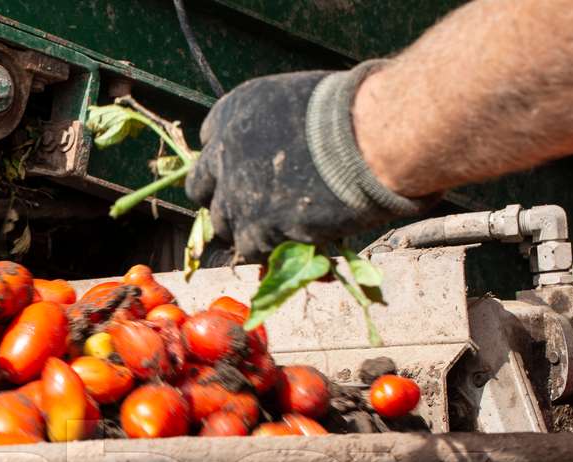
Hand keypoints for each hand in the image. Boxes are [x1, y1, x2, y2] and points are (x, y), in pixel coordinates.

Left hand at [186, 63, 431, 261]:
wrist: (369, 138)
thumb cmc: (350, 110)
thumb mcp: (296, 102)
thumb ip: (272, 128)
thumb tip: (277, 148)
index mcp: (230, 113)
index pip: (210, 145)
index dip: (228, 164)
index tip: (248, 171)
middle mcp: (222, 154)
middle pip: (203, 189)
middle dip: (225, 198)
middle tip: (254, 205)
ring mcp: (235, 194)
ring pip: (222, 224)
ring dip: (245, 226)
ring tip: (279, 224)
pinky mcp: (256, 227)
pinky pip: (249, 247)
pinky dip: (267, 248)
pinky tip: (291, 238)